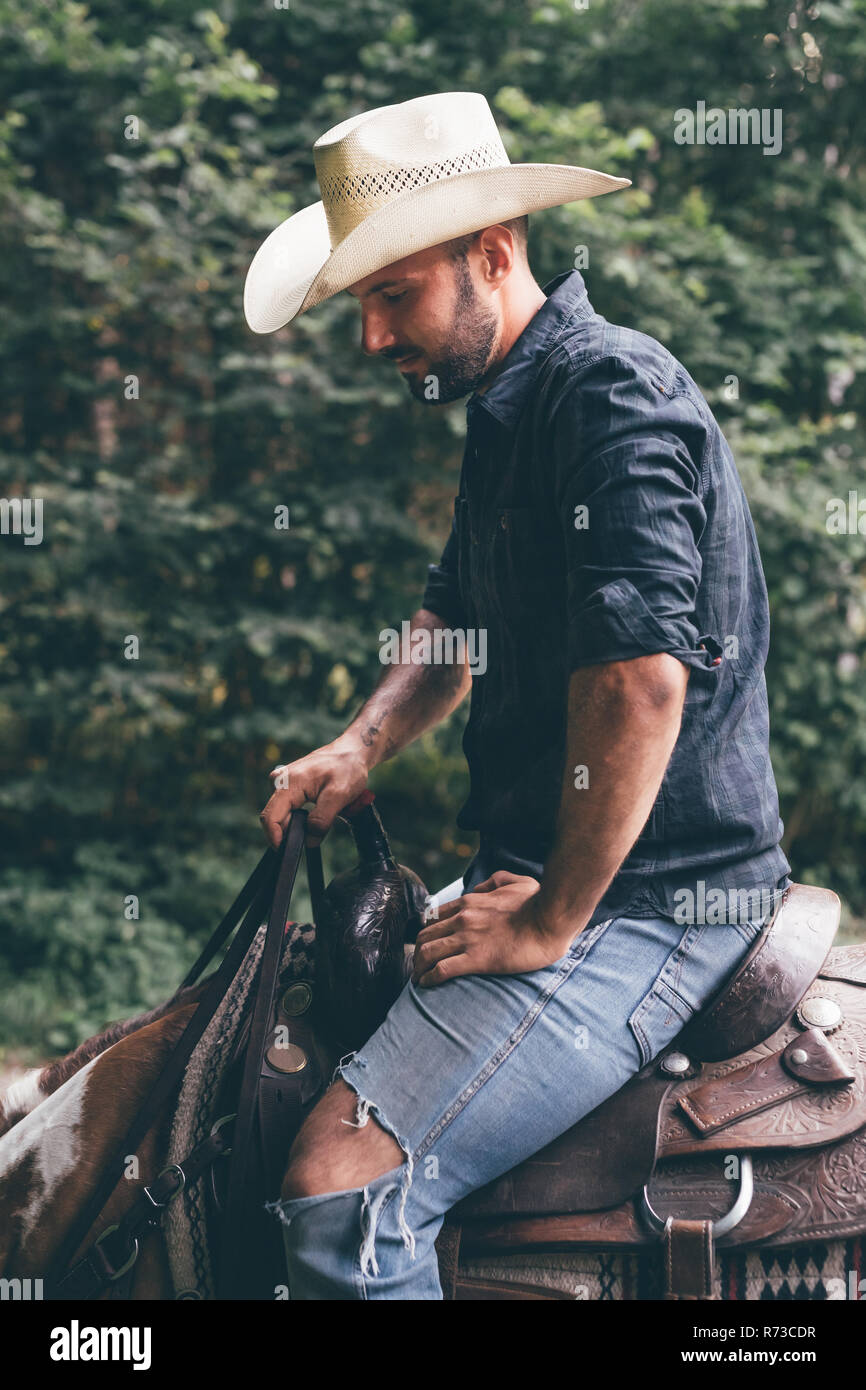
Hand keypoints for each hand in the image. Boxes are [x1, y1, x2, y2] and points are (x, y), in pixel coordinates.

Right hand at [259, 737, 369, 847]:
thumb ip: (322, 820)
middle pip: (275, 817)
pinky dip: (299, 816)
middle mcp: (279, 781)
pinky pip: (288, 808)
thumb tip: (309, 840)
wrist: (351, 752)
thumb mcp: (339, 796)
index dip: (276, 838)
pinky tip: (314, 812)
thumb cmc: (346, 768)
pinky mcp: (288, 785)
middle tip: (314, 836)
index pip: (270, 817)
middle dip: (290, 832)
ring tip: (319, 820)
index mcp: (288, 783)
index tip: (288, 852)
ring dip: (296, 824)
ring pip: (282, 814)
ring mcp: (282, 782)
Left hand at [411, 871, 575, 986]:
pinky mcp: (476, 959)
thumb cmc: (538, 902)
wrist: (551, 921)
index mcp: (470, 902)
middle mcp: (463, 919)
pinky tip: (426, 984)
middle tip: (417, 964)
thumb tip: (479, 889)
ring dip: (418, 967)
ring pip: (427, 952)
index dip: (426, 931)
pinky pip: (442, 970)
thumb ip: (494, 882)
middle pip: (425, 935)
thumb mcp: (515, 881)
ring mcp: (468, 939)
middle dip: (416, 951)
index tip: (425, 943)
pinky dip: (429, 978)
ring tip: (417, 978)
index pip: (434, 916)